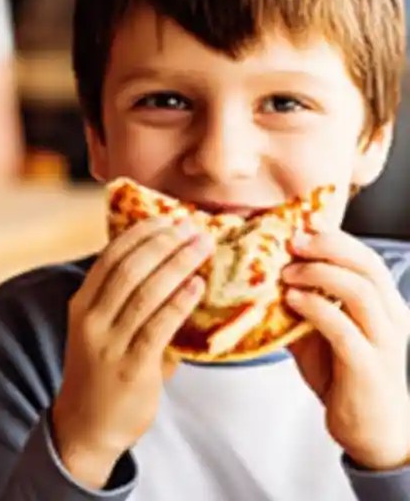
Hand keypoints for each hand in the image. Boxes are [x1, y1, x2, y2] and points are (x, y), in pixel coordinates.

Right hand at [50, 217, 210, 487]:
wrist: (87, 425)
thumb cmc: (102, 374)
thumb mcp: (102, 331)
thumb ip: (129, 305)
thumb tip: (174, 271)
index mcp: (82, 305)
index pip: (110, 257)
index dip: (141, 234)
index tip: (168, 219)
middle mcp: (91, 319)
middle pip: (130, 268)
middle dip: (164, 243)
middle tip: (193, 228)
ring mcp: (110, 343)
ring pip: (146, 292)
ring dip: (178, 264)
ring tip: (203, 247)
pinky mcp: (132, 367)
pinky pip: (158, 327)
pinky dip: (179, 302)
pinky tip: (197, 286)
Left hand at [283, 231, 409, 469]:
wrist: (371, 429)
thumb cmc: (345, 377)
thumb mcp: (319, 333)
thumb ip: (301, 305)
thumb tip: (262, 278)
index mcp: (385, 304)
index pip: (366, 258)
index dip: (335, 237)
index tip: (302, 223)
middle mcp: (392, 318)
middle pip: (367, 266)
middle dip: (327, 246)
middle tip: (291, 241)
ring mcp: (383, 342)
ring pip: (359, 292)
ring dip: (318, 275)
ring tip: (285, 272)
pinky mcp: (367, 366)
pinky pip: (343, 328)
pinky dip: (315, 308)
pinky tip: (291, 300)